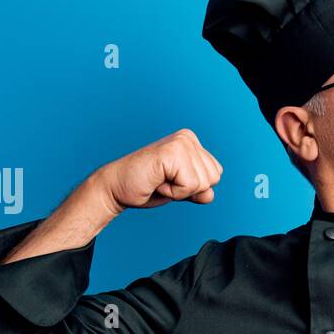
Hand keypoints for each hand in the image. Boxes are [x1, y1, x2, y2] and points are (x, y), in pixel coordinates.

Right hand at [98, 128, 223, 213]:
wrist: (117, 188)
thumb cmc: (147, 187)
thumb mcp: (182, 191)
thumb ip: (200, 191)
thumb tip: (210, 195)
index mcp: (192, 142)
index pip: (215, 175)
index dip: (194, 187)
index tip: (171, 180)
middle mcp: (188, 137)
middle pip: (213, 178)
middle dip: (189, 189)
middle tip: (164, 181)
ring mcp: (181, 142)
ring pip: (204, 183)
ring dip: (180, 191)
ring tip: (160, 180)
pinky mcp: (173, 152)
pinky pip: (190, 186)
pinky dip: (174, 192)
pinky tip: (157, 181)